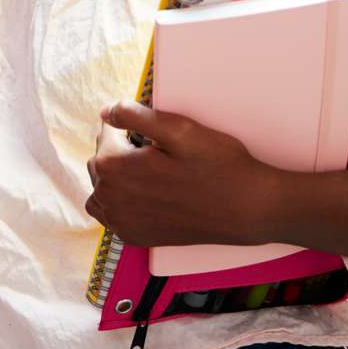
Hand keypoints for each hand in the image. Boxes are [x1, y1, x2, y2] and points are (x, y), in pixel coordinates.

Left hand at [84, 101, 277, 248]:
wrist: (247, 209)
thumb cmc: (217, 165)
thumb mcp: (179, 128)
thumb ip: (133, 115)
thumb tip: (105, 111)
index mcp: (114, 167)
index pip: (104, 132)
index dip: (127, 126)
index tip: (151, 131)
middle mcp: (110, 198)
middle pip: (100, 161)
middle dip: (120, 151)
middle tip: (155, 150)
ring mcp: (121, 222)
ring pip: (101, 189)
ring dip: (115, 177)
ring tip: (147, 171)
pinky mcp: (134, 236)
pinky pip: (111, 214)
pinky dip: (121, 202)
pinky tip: (145, 194)